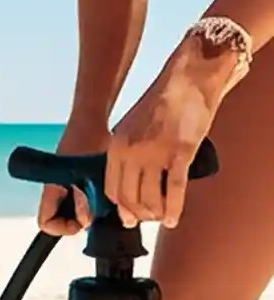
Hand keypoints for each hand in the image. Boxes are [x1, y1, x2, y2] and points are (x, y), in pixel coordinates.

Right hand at [37, 125, 107, 236]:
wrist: (92, 120)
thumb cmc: (87, 139)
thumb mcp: (88, 173)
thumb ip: (85, 200)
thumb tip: (86, 222)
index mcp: (51, 190)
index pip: (46, 223)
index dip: (62, 228)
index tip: (82, 224)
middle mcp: (56, 191)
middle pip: (60, 219)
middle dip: (79, 220)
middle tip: (97, 212)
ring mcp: (67, 186)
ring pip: (74, 211)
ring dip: (90, 210)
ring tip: (104, 198)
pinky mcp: (79, 180)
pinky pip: (84, 199)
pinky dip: (96, 200)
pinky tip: (107, 190)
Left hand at [104, 35, 242, 228]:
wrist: (188, 80)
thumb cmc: (162, 103)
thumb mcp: (131, 128)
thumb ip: (126, 153)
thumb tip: (130, 183)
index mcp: (116, 147)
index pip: (112, 189)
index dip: (121, 208)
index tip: (129, 216)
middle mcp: (131, 152)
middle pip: (129, 198)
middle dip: (139, 214)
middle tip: (148, 219)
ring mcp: (155, 154)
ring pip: (150, 198)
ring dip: (155, 213)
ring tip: (161, 218)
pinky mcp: (180, 152)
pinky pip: (173, 190)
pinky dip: (173, 209)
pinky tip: (173, 218)